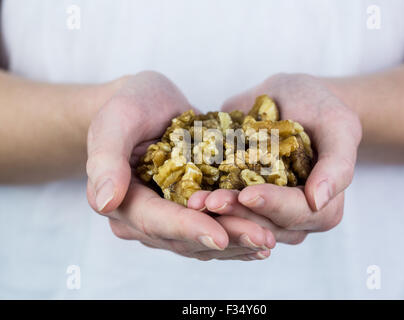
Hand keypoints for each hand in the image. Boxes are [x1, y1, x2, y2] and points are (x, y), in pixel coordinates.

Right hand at [86, 71, 274, 260]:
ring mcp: (170, 217)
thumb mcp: (116, 121)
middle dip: (224, 239)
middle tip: (263, 239)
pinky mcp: (191, 211)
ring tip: (269, 240)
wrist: (151, 105)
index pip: (155, 221)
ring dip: (237, 242)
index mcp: (123, 200)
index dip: (187, 229)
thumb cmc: (132, 106)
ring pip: (203, 240)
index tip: (219, 236)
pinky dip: (238, 235)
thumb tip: (105, 201)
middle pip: (185, 237)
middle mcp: (145, 218)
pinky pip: (215, 228)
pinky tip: (264, 236)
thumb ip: (105, 159)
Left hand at [189, 73, 360, 241]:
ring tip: (193, 201)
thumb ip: (337, 163)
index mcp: (323, 205)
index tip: (248, 194)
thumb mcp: (338, 125)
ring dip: (217, 217)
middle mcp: (294, 216)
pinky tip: (187, 198)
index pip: (299, 213)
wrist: (289, 98)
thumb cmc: (319, 107)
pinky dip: (206, 207)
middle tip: (208, 202)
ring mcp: (266, 212)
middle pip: (266, 225)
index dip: (274, 205)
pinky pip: (225, 212)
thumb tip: (320, 201)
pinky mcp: (241, 202)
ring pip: (242, 225)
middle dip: (237, 215)